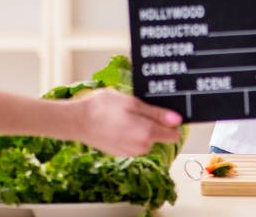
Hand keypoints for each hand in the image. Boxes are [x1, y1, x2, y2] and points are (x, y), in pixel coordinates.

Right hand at [68, 88, 182, 155]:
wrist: (78, 121)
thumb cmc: (103, 108)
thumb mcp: (133, 103)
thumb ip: (157, 113)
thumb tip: (177, 120)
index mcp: (147, 134)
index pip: (174, 133)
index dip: (172, 121)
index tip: (165, 110)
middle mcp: (141, 147)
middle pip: (160, 135)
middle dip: (155, 122)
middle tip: (139, 107)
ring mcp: (130, 152)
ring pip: (147, 138)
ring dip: (142, 127)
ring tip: (126, 113)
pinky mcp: (120, 152)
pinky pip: (134, 142)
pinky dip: (131, 132)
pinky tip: (119, 122)